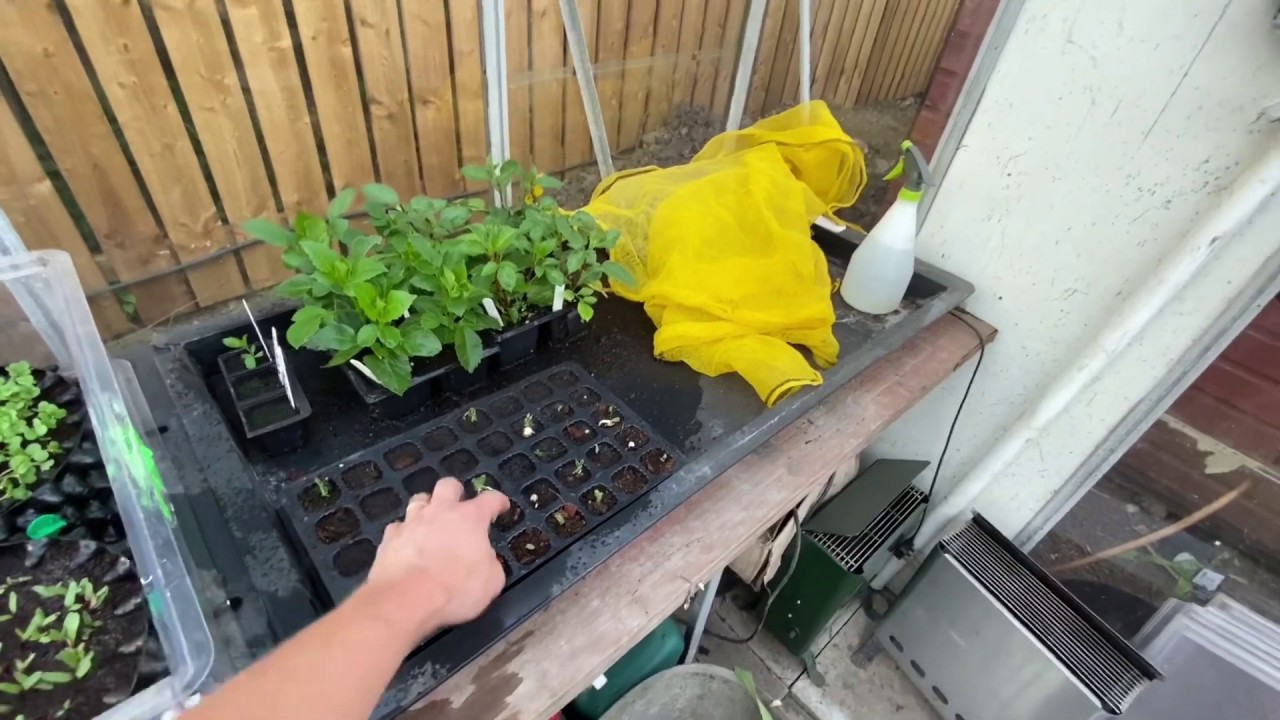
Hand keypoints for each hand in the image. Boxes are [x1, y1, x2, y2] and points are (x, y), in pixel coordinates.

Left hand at [357, 477, 509, 641]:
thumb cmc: (456, 589)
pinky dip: (405, 533)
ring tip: (430, 522)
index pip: (490, 499)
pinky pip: (398, 527)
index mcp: (470, 518)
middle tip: (459, 506)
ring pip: (419, 500)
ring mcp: (411, 522)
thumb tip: (485, 558)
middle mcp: (440, 512)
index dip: (498, 501)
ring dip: (427, 508)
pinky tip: (406, 545)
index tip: (501, 505)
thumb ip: (491, 563)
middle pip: (448, 485)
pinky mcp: (389, 538)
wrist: (406, 599)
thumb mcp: (491, 582)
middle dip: (456, 492)